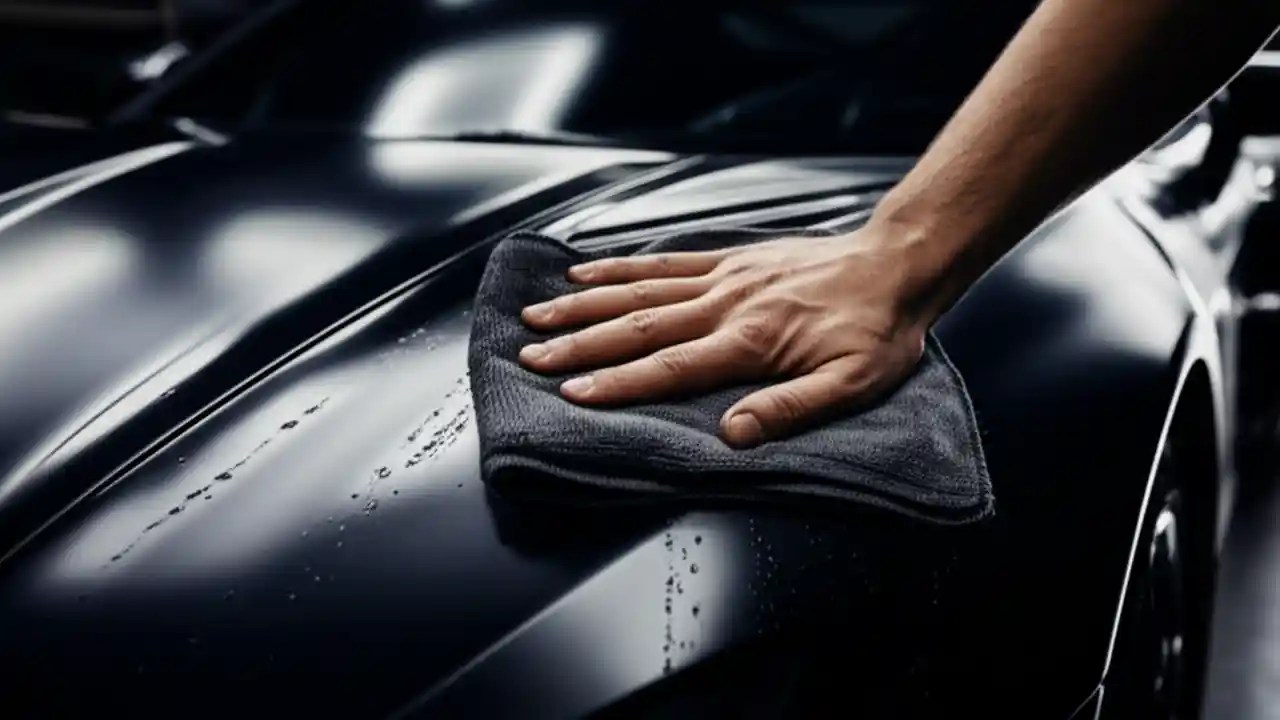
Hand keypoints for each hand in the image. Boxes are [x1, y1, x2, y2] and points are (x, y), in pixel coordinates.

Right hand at [518, 225, 936, 447]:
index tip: (571, 395)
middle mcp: (725, 305)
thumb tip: (733, 435)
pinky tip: (585, 272)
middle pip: (638, 326)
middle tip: (530, 360)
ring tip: (537, 317)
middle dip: (579, 345)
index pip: (669, 367)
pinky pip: (664, 262)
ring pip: (639, 292)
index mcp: (750, 342)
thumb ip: (790, 409)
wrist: (895, 265)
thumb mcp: (851, 384)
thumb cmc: (876, 332)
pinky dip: (620, 267)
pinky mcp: (726, 260)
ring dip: (584, 305)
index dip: (617, 384)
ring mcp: (721, 278)